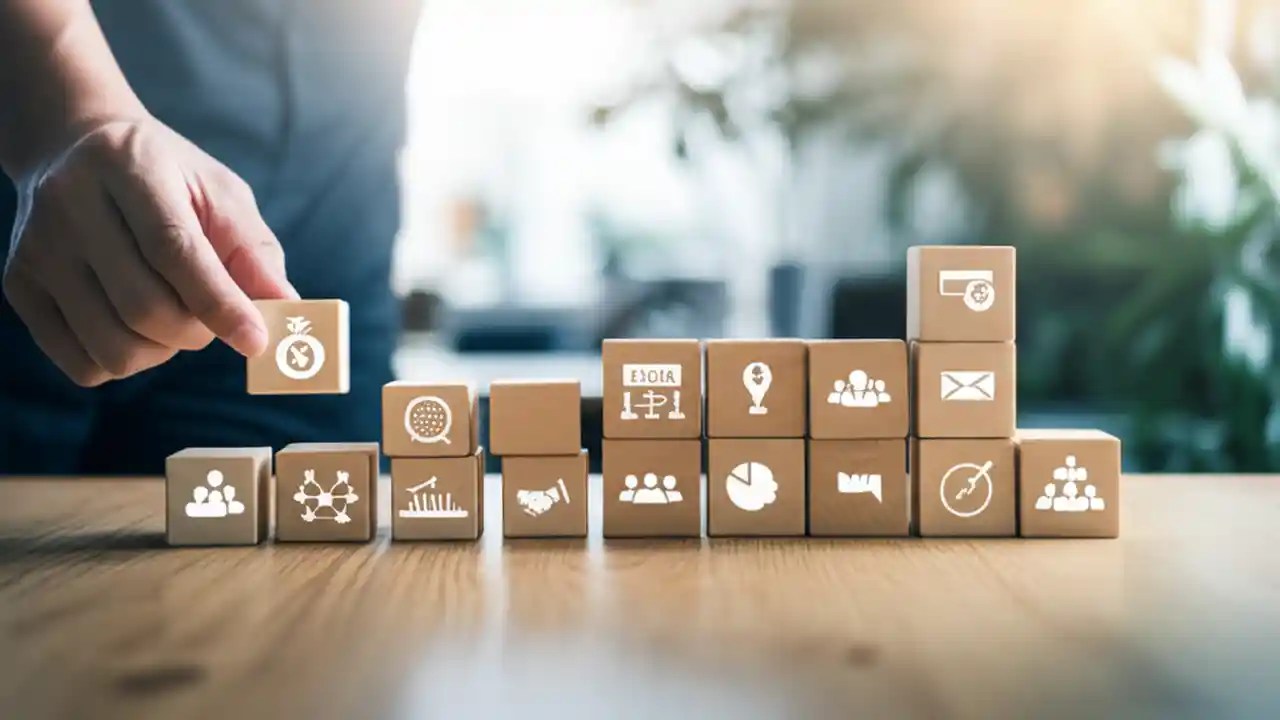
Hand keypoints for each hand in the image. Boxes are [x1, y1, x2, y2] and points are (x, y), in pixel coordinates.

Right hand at [3, 116, 297, 386]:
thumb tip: (284, 309)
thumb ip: (254, 251)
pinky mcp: (19, 286)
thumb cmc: (168, 179)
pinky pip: (84, 365)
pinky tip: (135, 327)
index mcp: (128, 168)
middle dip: (198, 331)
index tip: (258, 341)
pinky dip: (125, 363)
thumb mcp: (221, 193)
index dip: (220, 304)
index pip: (174, 251)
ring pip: (115, 347)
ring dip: (164, 351)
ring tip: (173, 317)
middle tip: (213, 317)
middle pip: (145, 308)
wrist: (73, 148)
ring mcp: (36, 250)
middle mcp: (69, 206)